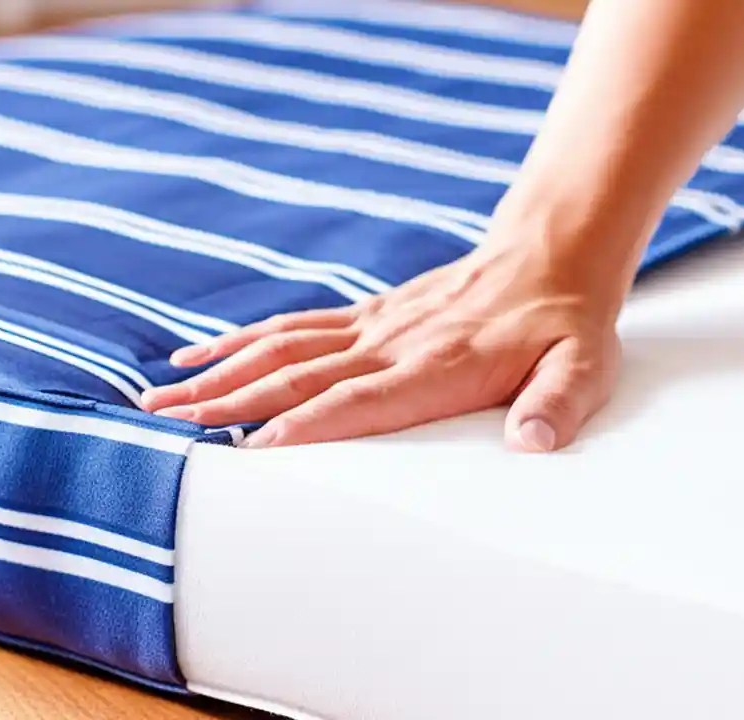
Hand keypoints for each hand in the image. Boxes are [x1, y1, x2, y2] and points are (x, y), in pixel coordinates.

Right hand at [139, 223, 624, 450]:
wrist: (552, 253)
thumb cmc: (565, 324)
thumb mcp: (582, 368)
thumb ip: (556, 405)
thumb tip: (531, 442)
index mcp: (438, 365)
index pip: (359, 402)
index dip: (305, 426)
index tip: (249, 451)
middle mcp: (393, 343)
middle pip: (299, 374)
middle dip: (232, 404)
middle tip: (170, 429)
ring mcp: (374, 325)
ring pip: (283, 347)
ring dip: (221, 374)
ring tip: (161, 399)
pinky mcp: (368, 313)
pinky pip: (295, 325)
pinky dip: (244, 340)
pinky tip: (202, 354)